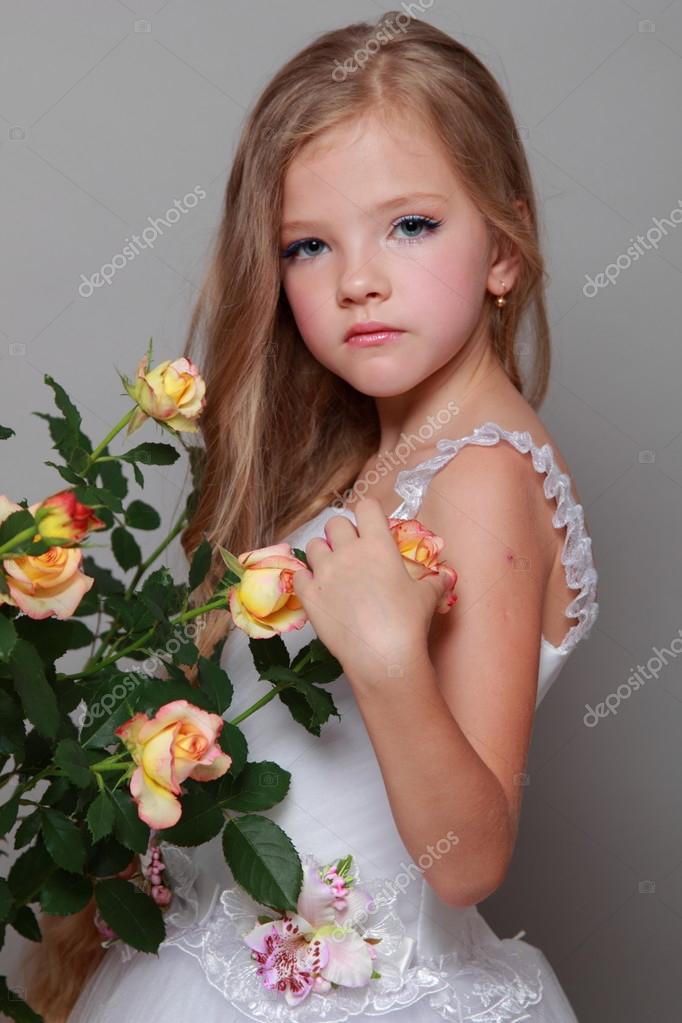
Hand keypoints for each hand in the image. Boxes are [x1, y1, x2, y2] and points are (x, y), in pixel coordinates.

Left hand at [291, 498, 450, 680]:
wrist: (382, 655)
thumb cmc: (408, 622)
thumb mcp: (428, 597)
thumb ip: (436, 581)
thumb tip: (447, 577)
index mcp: (378, 545)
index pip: (366, 506)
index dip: (368, 514)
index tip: (371, 527)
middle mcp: (348, 552)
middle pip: (334, 523)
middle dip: (342, 533)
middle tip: (351, 551)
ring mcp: (325, 572)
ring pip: (313, 546)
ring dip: (322, 553)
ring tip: (332, 570)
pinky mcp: (310, 595)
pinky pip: (299, 576)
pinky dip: (307, 580)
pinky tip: (318, 590)